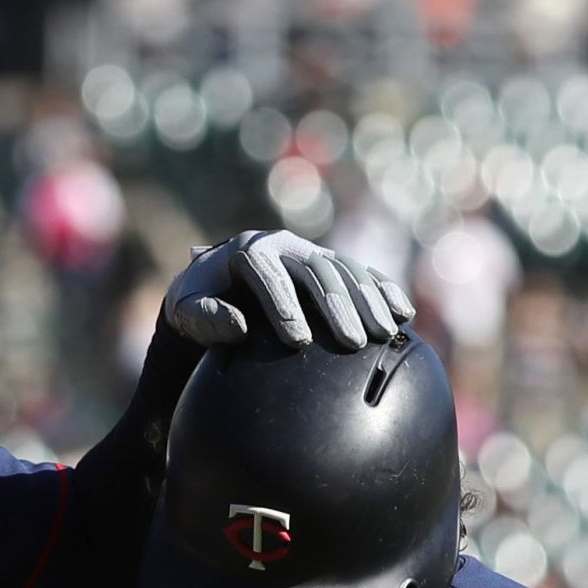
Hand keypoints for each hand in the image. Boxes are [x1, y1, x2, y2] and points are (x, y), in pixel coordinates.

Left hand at [163, 229, 412, 352]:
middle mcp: (284, 244)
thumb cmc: (198, 302)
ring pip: (345, 271)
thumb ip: (204, 317)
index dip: (283, 306)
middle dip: (337, 307)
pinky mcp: (330, 263)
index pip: (268, 275)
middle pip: (315, 272)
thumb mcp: (184, 310)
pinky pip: (362, 273)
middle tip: (353, 343)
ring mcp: (311, 252)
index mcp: (248, 251)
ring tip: (385, 334)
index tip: (298, 341)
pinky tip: (403, 314)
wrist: (215, 284)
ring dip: (369, 301)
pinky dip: (383, 291)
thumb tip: (238, 327)